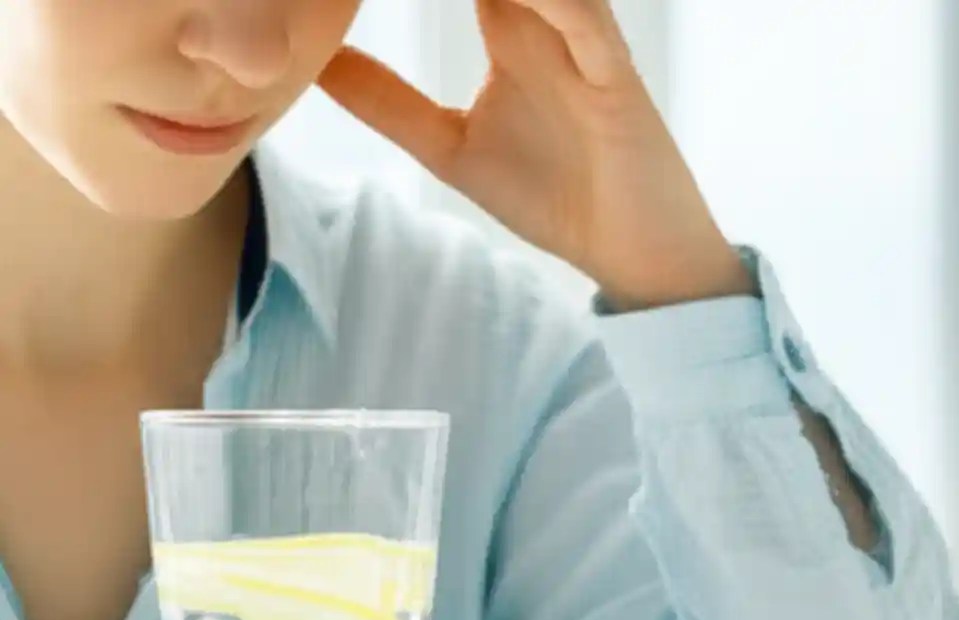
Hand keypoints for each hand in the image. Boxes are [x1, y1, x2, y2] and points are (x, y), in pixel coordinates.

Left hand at [316, 0, 756, 310]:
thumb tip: (316, 63)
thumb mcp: (449, 147)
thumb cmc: (553, 193)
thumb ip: (387, 103)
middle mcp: (547, 21)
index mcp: (509, 30)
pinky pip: (586, 20)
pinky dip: (553, 4)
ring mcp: (584, 42)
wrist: (633, 249)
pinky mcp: (617, 75)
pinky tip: (511, 1)